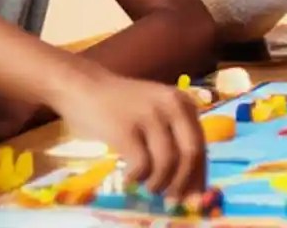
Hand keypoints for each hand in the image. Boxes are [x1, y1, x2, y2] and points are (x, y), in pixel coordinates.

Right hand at [51, 73, 205, 201]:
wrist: (84, 86)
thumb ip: (173, 138)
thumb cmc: (121, 105)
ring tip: (147, 186)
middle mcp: (172, 106)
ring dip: (158, 182)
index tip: (195, 197)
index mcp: (184, 104)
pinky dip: (137, 178)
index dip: (199, 174)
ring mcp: (149, 116)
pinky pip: (141, 164)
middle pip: (190, 153)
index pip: (202, 144)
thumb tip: (186, 182)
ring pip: (167, 162)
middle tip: (172, 200)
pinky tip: (129, 178)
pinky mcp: (125, 129)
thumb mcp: (157, 112)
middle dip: (183, 183)